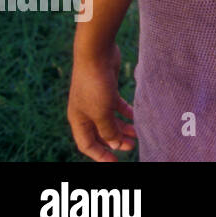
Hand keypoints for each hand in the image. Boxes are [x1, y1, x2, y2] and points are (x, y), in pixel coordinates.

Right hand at [67, 45, 136, 161]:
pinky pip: (117, 106)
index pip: (87, 144)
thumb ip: (107, 130)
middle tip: (131, 147)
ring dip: (123, 128)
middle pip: (100, 133)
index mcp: (78, 120)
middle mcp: (85, 112)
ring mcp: (97, 100)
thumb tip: (115, 144)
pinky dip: (126, 113)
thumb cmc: (94, 84)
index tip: (115, 162)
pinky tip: (137, 116)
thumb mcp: (101, 112)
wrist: (96, 54)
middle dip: (115, 142)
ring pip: (110, 120)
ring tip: (138, 134)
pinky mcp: (108, 89)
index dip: (100, 155)